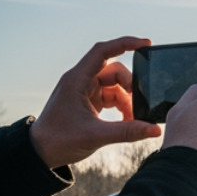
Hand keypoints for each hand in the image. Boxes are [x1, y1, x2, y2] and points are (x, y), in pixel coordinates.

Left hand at [29, 37, 159, 167]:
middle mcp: (81, 81)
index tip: (146, 44)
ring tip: (133, 120)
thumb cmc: (59, 140)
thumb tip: (155, 130)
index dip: (125, 44)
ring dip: (127, 100)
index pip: (102, 52)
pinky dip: (122, 107)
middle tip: (139, 105)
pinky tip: (126, 121)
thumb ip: (127, 131)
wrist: (40, 151)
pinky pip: (111, 97)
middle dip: (130, 86)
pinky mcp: (88, 102)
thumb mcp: (96, 136)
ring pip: (115, 85)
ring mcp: (85, 91)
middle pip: (114, 70)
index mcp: (77, 80)